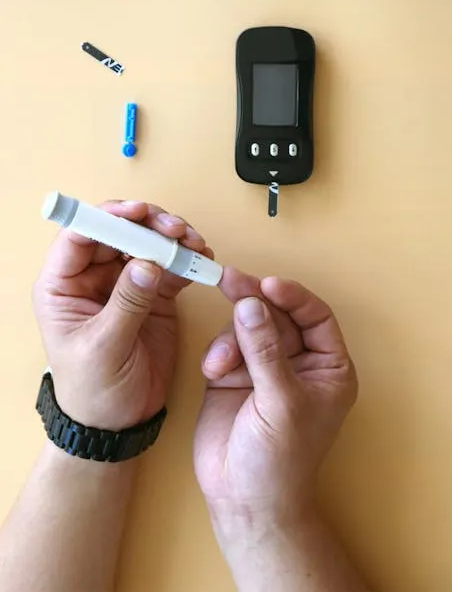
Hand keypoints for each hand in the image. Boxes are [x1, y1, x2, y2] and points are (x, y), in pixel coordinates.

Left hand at [33, 200, 211, 429]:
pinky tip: (202, 258)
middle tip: (176, 230)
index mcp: (64, 287)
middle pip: (120, 232)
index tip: (138, 213)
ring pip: (148, 244)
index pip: (80, 236)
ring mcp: (127, 285)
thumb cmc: (93, 390)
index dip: (108, 217)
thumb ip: (126, 303)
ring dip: (173, 238)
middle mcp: (94, 279)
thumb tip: (147, 263)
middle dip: (150, 224)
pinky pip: (172, 266)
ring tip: (195, 243)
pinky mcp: (156, 296)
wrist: (118, 422)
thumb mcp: (104, 347)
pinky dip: (189, 259)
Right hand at [194, 269, 357, 524]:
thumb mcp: (281, 402)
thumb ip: (266, 351)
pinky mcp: (234, 375)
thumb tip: (251, 304)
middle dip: (255, 301)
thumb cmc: (281, 459)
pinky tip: (214, 370)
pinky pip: (226, 345)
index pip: (316, 317)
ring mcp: (265, 367)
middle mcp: (299, 362)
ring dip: (233, 336)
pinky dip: (218, 352)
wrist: (244, 499)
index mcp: (329, 367)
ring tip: (220, 363)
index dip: (294, 297)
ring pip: (249, 326)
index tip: (268, 285)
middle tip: (229, 279)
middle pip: (279, 315)